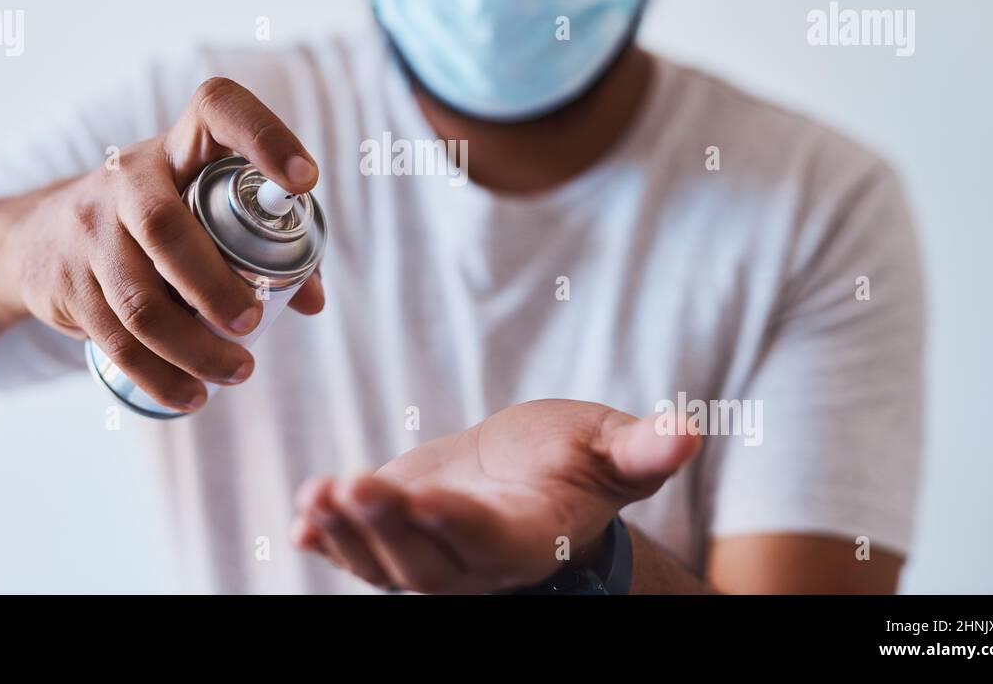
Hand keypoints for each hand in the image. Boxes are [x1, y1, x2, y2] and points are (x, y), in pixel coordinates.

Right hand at [1, 77, 324, 412]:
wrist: (38, 240)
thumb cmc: (152, 221)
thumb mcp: (197, 210)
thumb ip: (259, 245)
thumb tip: (309, 299)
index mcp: (179, 147)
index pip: (217, 108)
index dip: (265, 135)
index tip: (304, 182)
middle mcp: (127, 177)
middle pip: (164, 227)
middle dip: (215, 284)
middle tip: (254, 323)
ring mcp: (89, 228)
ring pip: (139, 299)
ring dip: (193, 346)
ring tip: (238, 372)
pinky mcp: (67, 281)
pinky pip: (115, 338)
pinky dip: (158, 375)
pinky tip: (190, 395)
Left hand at [291, 399, 700, 593]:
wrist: (534, 474)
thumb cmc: (577, 458)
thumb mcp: (610, 445)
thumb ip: (641, 447)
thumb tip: (690, 428)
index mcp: (531, 538)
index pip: (489, 539)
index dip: (456, 524)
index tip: (423, 497)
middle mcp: (476, 561)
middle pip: (425, 561)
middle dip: (385, 529)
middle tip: (351, 486)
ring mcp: (432, 553)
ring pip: (385, 563)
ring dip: (347, 534)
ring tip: (316, 497)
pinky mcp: (398, 535)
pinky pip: (361, 554)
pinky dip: (330, 542)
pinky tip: (302, 521)